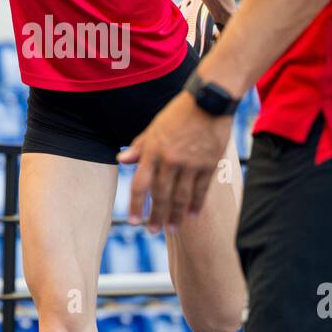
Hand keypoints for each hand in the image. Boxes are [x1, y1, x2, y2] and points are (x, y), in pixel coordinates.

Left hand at [117, 90, 231, 231]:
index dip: (136, 205)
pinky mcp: (209, 164)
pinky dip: (196, 204)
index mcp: (153, 150)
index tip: (133, 220)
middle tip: (152, 231)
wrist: (209, 100)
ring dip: (175, 215)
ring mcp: (191, 163)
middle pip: (160, 195)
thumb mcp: (155, 127)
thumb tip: (122, 160)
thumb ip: (140, 147)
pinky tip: (192, 215)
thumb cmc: (179, 113)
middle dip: (155, 216)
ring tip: (171, 228)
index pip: (140, 184)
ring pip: (181, 196)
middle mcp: (170, 159)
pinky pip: (201, 190)